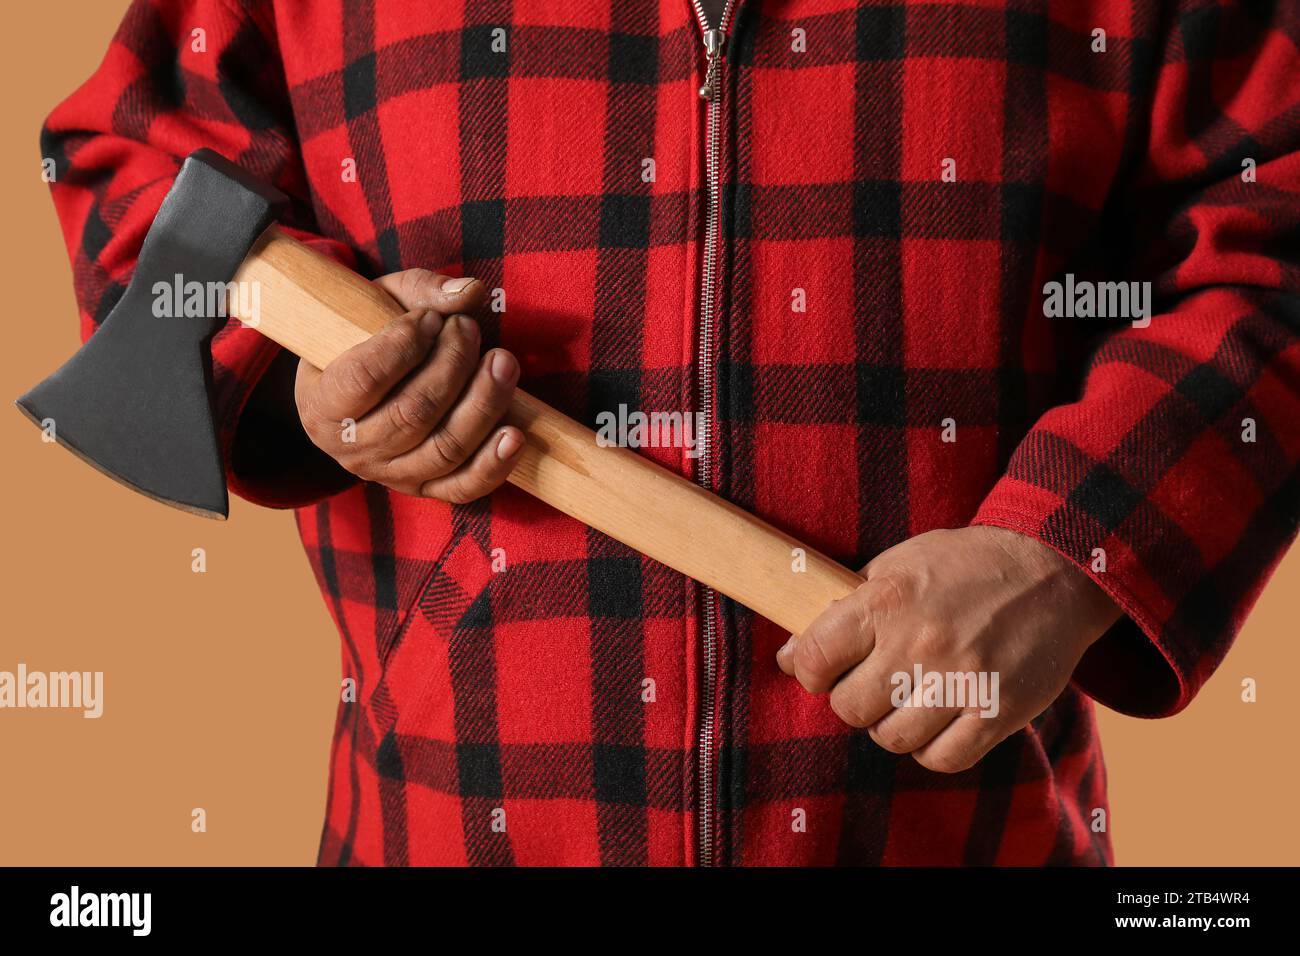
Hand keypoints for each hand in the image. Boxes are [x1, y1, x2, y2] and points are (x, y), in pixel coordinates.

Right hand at [295, 268, 523, 502]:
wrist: (361, 385)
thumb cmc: (367, 338)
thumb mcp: (378, 303)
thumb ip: (420, 290)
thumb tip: (470, 293)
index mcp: (321, 404)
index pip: (364, 379)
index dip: (404, 345)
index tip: (430, 318)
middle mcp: (350, 450)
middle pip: (412, 414)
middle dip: (452, 366)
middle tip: (469, 330)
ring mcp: (389, 475)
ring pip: (444, 449)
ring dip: (483, 403)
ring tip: (503, 362)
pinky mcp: (425, 490)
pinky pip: (462, 489)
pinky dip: (493, 465)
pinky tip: (515, 434)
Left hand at [777, 526, 1121, 772]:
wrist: (1053, 569)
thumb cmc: (966, 565)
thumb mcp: (898, 563)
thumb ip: (846, 606)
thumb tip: (792, 655)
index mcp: (889, 601)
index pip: (815, 657)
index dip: (807, 669)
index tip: (818, 668)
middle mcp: (921, 643)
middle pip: (850, 707)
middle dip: (852, 699)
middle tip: (869, 683)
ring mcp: (962, 681)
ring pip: (892, 739)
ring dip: (890, 725)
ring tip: (904, 702)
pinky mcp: (999, 711)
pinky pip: (942, 758)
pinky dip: (931, 748)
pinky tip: (937, 722)